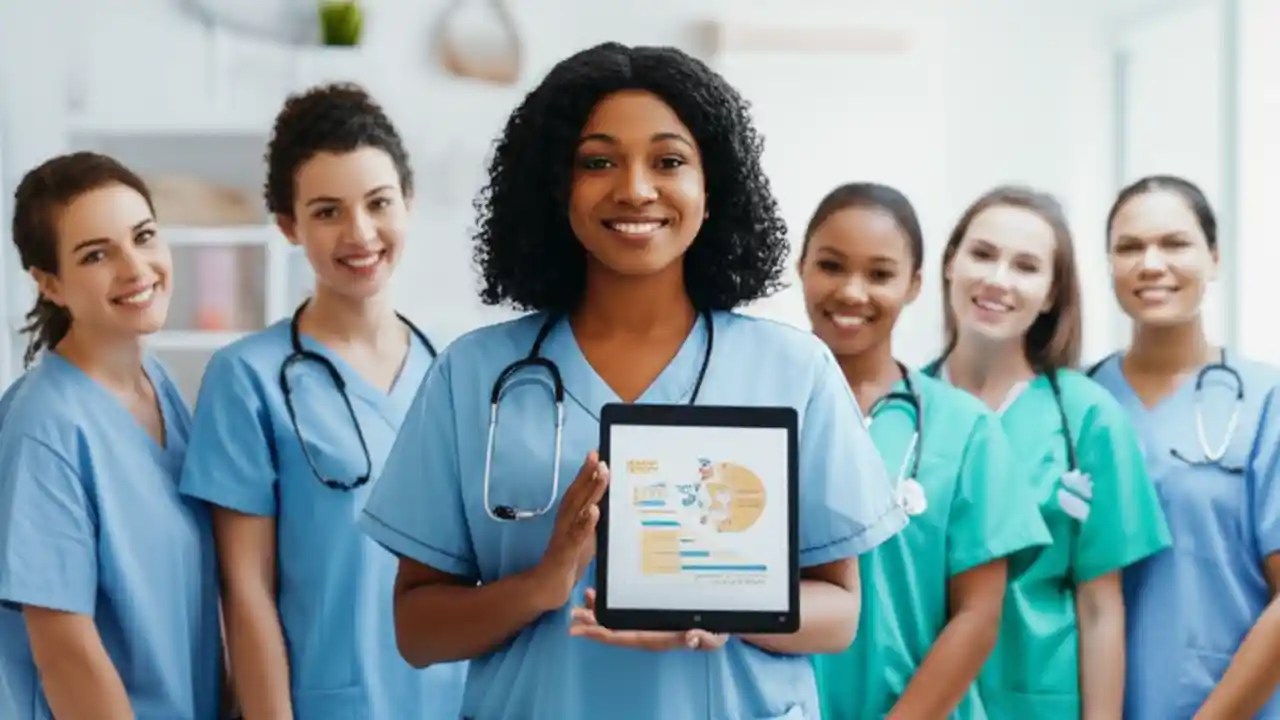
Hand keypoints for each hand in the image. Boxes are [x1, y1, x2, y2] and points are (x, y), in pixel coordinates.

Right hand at [531, 451, 608, 610]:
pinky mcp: (566, 553)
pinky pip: (577, 536)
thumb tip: (603, 502)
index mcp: (571, 518)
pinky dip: (585, 523)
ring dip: (589, 491)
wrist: (548, 587)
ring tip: (600, 474)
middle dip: (588, 475)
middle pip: (578, 495)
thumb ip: (591, 520)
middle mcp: (566, 523)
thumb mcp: (585, 537)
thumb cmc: (569, 561)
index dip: (586, 473)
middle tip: (598, 457)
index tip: (596, 454)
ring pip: (578, 510)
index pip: (579, 492)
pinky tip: (593, 511)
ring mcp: (566, 537)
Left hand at [570, 588, 728, 651]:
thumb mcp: (714, 636)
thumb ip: (703, 638)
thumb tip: (690, 637)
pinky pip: (623, 608)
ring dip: (596, 611)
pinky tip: (597, 593)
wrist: (720, 623)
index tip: (579, 631)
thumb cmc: (715, 631)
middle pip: (611, 629)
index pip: (620, 637)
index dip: (598, 634)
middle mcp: (644, 631)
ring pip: (614, 618)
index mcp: (653, 637)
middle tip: (571, 615)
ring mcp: (645, 622)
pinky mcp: (648, 612)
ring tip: (581, 601)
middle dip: (590, 624)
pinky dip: (608, 601)